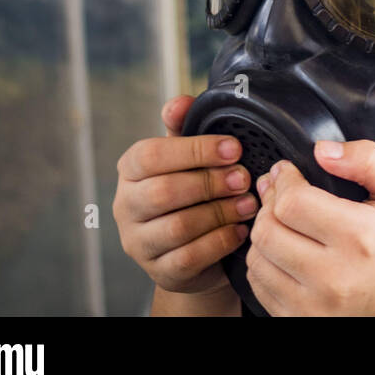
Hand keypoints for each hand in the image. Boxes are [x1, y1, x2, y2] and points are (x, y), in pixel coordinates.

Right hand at [113, 95, 255, 296]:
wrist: (197, 249)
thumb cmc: (192, 191)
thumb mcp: (188, 156)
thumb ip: (184, 128)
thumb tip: (181, 102)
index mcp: (131, 170)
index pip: (150, 155)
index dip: (194, 150)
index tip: (234, 148)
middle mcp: (126, 206)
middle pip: (163, 192)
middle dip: (210, 183)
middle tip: (244, 178)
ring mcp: (139, 243)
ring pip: (178, 227)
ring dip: (219, 213)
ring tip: (248, 203)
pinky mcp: (160, 271)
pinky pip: (190, 257)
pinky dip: (220, 241)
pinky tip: (241, 230)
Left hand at [246, 140, 374, 316]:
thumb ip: (369, 160)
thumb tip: (324, 151)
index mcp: (359, 238)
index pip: (293, 202)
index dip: (284, 180)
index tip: (288, 172)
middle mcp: (333, 276)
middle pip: (267, 230)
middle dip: (269, 203)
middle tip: (281, 193)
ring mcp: (313, 305)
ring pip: (257, 258)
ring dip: (263, 232)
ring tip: (282, 221)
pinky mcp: (298, 319)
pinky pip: (258, 285)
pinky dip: (264, 262)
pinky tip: (284, 250)